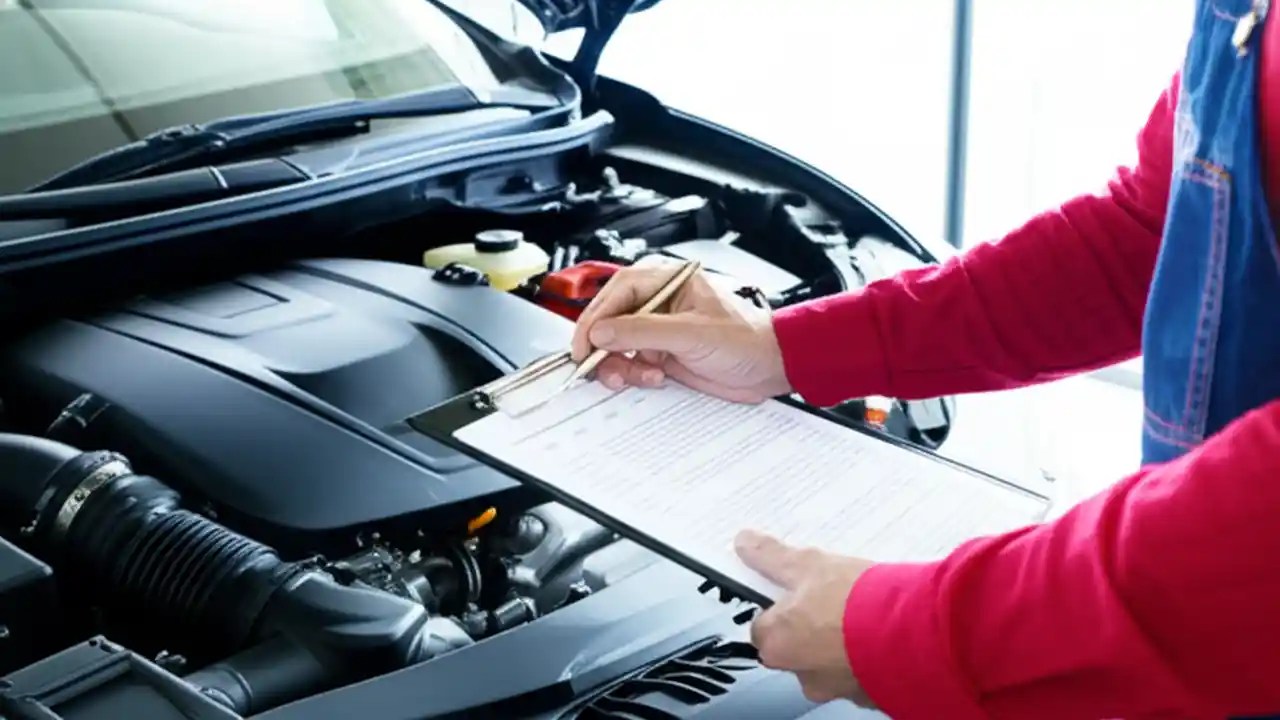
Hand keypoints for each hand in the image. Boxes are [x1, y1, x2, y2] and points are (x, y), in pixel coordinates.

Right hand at [570, 259, 791, 402]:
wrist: (768, 368)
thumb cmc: (745, 339)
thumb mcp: (692, 333)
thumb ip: (643, 331)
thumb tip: (602, 331)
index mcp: (666, 280)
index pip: (616, 292)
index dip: (595, 318)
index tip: (585, 344)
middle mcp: (656, 302)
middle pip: (609, 320)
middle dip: (603, 347)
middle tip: (600, 367)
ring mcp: (656, 329)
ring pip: (615, 345)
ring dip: (619, 365)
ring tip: (639, 376)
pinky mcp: (659, 354)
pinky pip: (629, 363)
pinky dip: (633, 375)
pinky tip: (654, 377)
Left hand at [734, 529, 876, 706]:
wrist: (913, 633)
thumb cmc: (854, 602)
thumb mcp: (807, 565)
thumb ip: (772, 556)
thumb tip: (745, 543)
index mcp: (777, 645)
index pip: (762, 626)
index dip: (778, 604)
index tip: (795, 588)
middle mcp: (802, 674)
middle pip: (796, 646)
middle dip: (812, 623)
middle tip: (832, 596)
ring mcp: (837, 687)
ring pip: (831, 660)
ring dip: (841, 641)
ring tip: (863, 611)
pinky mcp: (871, 694)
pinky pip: (863, 670)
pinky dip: (868, 654)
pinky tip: (882, 630)